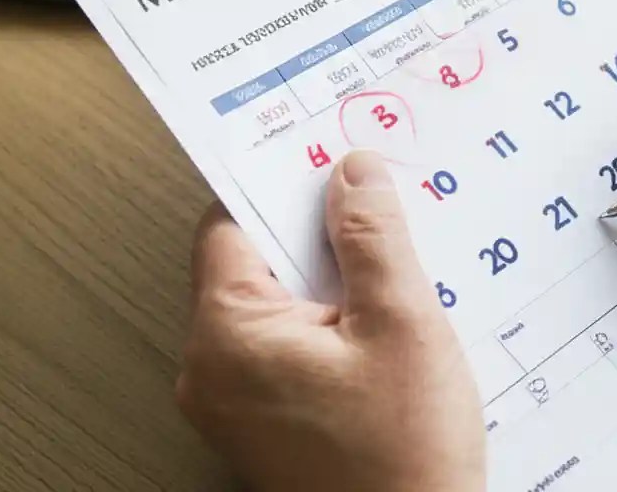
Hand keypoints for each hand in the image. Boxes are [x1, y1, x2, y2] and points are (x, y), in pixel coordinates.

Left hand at [176, 151, 484, 491]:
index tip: (327, 159)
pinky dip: (333, 324)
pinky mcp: (266, 421)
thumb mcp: (401, 324)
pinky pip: (290, 345)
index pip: (231, 223)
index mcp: (228, 336)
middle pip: (257, 261)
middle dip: (322, 236)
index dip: (283, 184)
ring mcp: (235, 401)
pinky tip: (384, 329)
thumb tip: (352, 173)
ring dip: (335, 282)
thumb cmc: (403, 457)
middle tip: (382, 216)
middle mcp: (213, 369)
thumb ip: (373, 238)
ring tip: (394, 281)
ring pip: (281, 303)